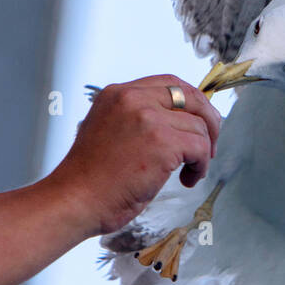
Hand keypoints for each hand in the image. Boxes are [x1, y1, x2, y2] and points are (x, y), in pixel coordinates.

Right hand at [44, 75, 221, 235]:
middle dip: (209, 121)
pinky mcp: (162, 142)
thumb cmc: (91, 179)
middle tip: (209, 146)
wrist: (75, 201)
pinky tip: (187, 179)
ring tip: (189, 172)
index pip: (170, 83)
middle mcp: (132, 99)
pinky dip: (201, 166)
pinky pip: (200, 148)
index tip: (199, 122)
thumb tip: (178, 121)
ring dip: (202, 153)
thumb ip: (138, 119)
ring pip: (199, 127)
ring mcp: (147, 118)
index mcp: (117, 94)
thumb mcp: (109, 131)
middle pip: (192, 97)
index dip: (192, 102)